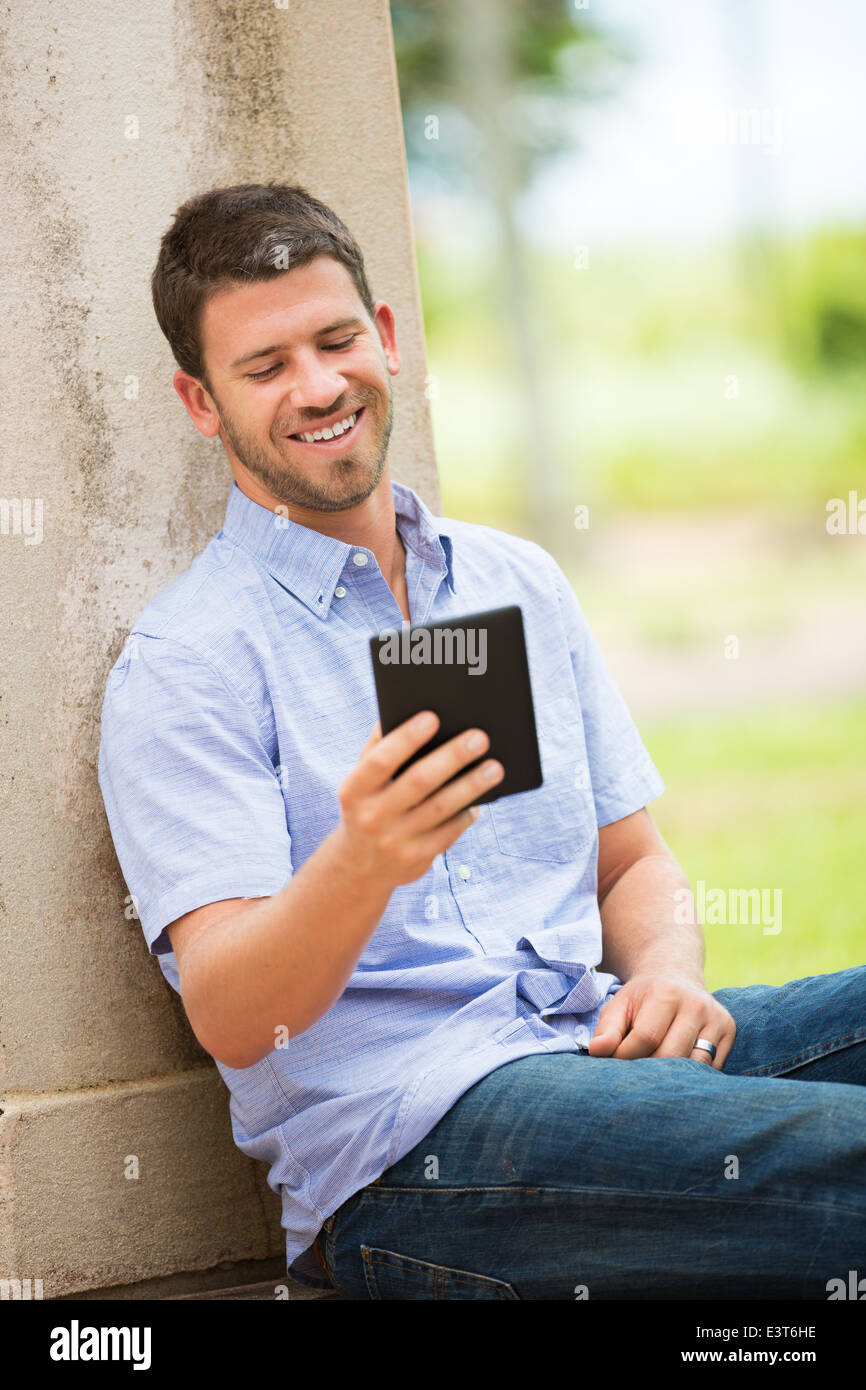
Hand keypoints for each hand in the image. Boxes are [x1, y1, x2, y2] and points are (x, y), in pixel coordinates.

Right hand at [335, 710, 503, 888]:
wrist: (359, 866)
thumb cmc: (368, 805)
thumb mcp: (362, 781)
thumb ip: (378, 747)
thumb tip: (409, 709)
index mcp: (354, 790)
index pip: (380, 761)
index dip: (406, 738)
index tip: (433, 717)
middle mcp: (372, 816)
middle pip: (418, 782)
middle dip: (452, 757)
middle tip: (480, 737)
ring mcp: (394, 841)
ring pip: (440, 808)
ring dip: (471, 785)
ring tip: (495, 767)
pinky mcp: (416, 860)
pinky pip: (449, 833)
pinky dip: (467, 813)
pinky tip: (482, 798)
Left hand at [587, 972, 735, 1068]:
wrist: (676, 975)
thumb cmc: (643, 997)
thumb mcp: (619, 1005)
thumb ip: (607, 1030)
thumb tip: (598, 1051)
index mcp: (666, 993)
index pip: (646, 1038)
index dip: (626, 1056)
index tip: (616, 1059)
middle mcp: (696, 1004)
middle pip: (672, 1055)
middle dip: (649, 1068)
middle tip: (635, 1068)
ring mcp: (717, 1017)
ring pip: (694, 1065)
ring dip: (672, 1074)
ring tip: (656, 1068)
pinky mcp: (730, 1029)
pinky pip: (711, 1066)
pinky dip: (692, 1072)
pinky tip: (678, 1065)